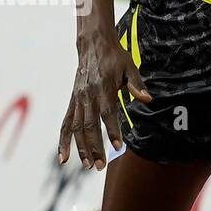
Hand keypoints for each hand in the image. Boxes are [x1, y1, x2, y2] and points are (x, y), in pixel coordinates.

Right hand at [58, 33, 151, 169]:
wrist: (93, 44)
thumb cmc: (115, 57)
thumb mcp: (130, 67)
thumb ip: (137, 85)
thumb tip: (147, 99)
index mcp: (103, 88)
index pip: (107, 113)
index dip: (111, 130)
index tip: (117, 147)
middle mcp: (87, 95)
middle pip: (89, 125)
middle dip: (94, 147)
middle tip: (100, 166)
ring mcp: (77, 100)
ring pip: (76, 127)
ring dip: (81, 148)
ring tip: (89, 166)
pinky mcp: (72, 102)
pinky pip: (65, 123)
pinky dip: (63, 141)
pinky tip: (63, 158)